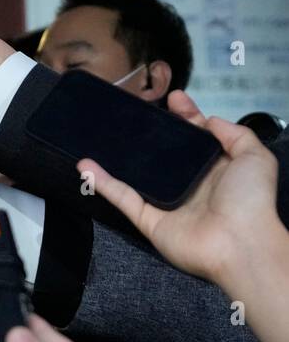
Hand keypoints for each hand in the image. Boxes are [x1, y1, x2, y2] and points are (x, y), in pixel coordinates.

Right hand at [79, 91, 283, 286]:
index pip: (195, 137)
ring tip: (98, 136)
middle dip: (149, 132)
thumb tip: (209, 120)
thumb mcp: (255, 158)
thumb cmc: (251, 200)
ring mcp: (167, 202)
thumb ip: (235, 134)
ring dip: (116, 158)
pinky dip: (102, 183)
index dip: (185, 116)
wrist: (242, 243)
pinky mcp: (149, 220)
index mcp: (215, 169)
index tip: (173, 98)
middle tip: (133, 111)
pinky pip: (123, 198)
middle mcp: (189, 184)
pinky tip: (85, 166)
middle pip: (164, 153)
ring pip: (136, 176)